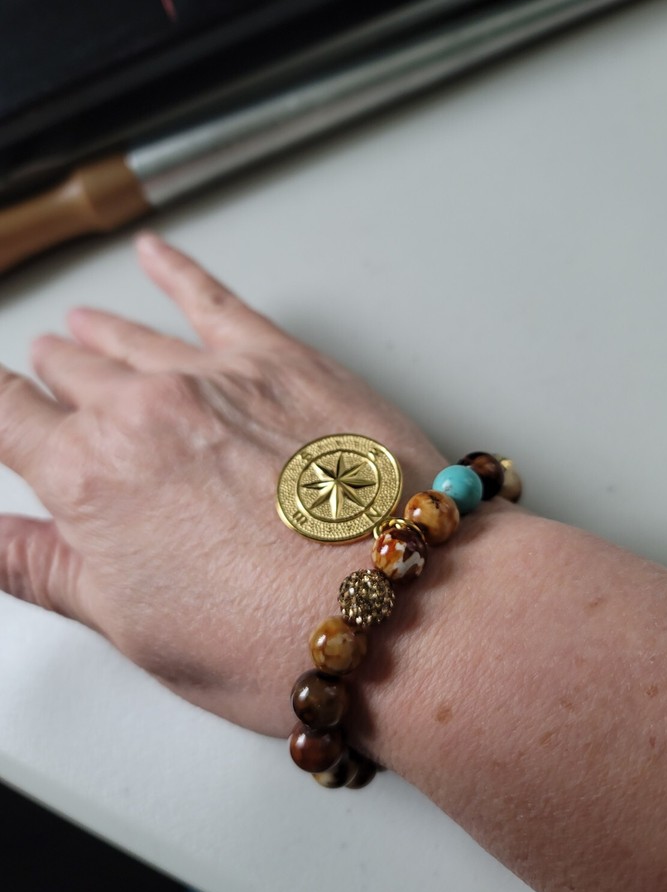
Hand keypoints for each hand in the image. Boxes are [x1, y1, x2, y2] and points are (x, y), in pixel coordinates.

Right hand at [0, 234, 446, 734]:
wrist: (403, 603)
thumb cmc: (277, 636)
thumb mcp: (134, 627)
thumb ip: (45, 568)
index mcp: (91, 478)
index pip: (8, 418)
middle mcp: (143, 410)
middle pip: (73, 374)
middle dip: (53, 375)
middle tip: (43, 371)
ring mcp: (216, 377)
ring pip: (134, 338)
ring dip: (100, 334)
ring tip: (80, 328)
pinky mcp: (284, 359)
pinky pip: (214, 298)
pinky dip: (178, 271)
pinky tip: (156, 255)